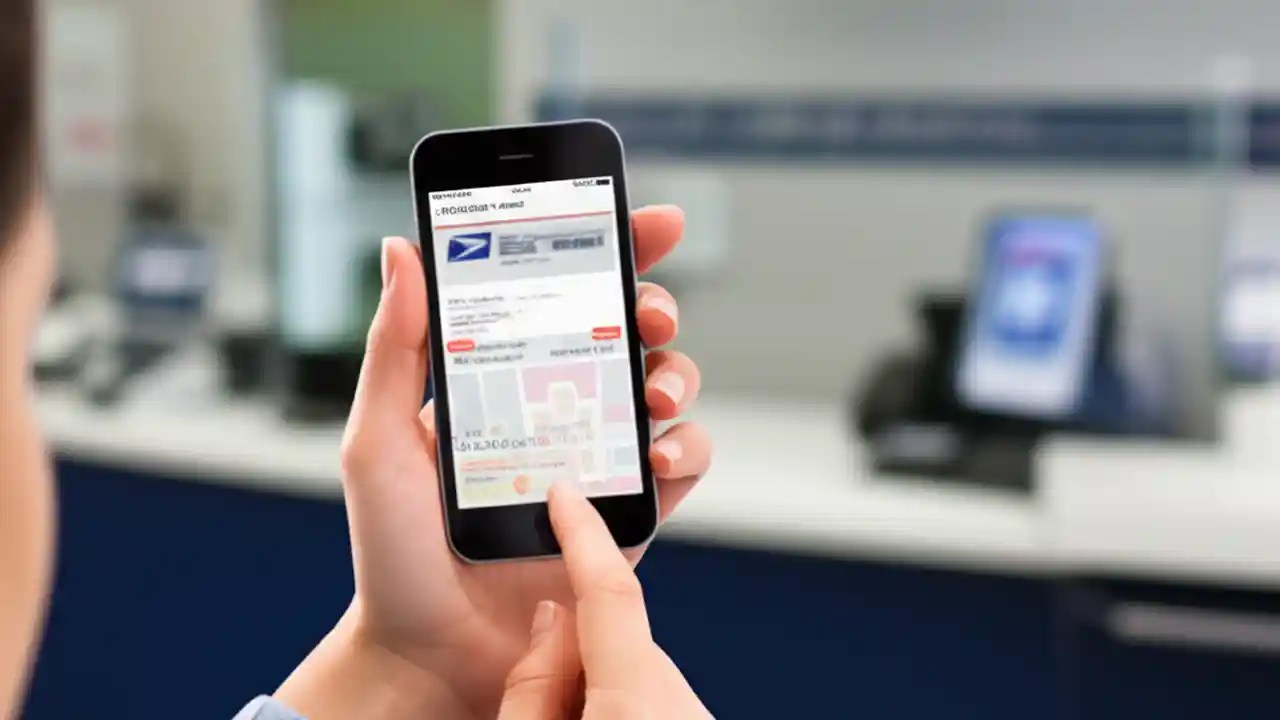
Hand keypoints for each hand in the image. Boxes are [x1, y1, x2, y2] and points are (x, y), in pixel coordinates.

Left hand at [277, 206, 712, 718]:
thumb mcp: (377, 439)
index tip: (648, 219)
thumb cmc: (392, 549)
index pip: (561, 293)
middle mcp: (556, 407)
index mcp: (502, 377)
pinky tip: (659, 454)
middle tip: (648, 313)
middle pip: (628, 334)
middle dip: (654, 306)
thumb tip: (398, 247)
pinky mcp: (626, 512)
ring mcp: (596, 458)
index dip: (612, 248)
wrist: (430, 650)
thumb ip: (395, 347)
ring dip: (678, 376)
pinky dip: (688, 448)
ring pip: (666, 390)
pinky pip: (681, 464)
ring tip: (655, 395)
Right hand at [497, 483, 710, 719]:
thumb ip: (531, 681)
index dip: (584, 533)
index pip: (611, 590)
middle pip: (620, 637)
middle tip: (541, 699)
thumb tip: (552, 624)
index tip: (565, 496)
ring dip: (601, 687)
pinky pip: (654, 698)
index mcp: (635, 704)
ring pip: (636, 668)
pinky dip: (624, 710)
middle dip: (577, 649)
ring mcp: (697, 719)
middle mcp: (679, 708)